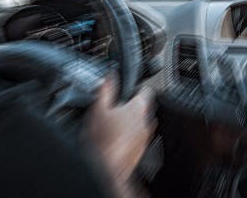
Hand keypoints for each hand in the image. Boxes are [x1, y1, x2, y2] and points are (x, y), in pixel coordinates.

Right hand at [83, 78, 155, 196]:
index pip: (147, 89)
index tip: (130, 87)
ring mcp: (145, 136)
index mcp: (138, 107)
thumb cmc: (103, 141)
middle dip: (132, 104)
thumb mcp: (99, 109)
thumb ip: (106, 90)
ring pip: (141, 122)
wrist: (107, 170)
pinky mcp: (141, 149)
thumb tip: (109, 77)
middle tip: (117, 106)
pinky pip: (138, 136)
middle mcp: (146, 121)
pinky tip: (117, 138)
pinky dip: (130, 134)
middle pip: (144, 106)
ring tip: (115, 123)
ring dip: (132, 120)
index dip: (138, 86)